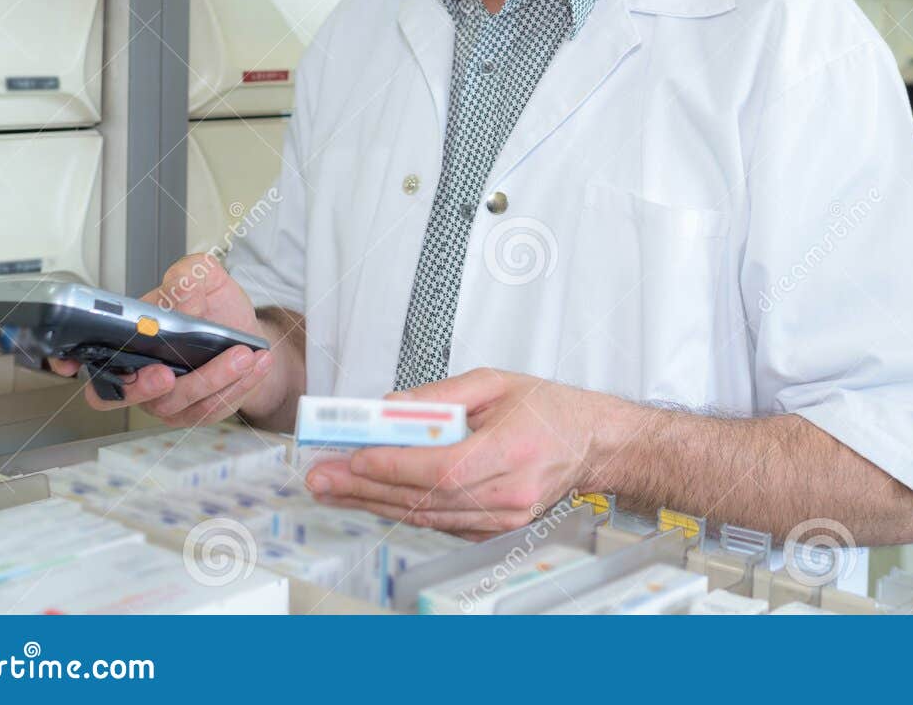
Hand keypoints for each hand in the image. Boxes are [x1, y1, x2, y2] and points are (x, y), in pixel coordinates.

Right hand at [48, 253, 281, 425]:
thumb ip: (190, 274)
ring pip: (176, 401)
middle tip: (167, 372)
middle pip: (119, 394)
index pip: (85, 353)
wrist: (248, 339)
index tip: (69, 362)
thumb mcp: (206, 280)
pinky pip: (210, 408)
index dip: (67, 361)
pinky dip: (237, 385)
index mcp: (127, 337)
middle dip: (141, 386)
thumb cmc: (215, 311)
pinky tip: (257, 363)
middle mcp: (137, 372)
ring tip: (242, 354)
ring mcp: (164, 398)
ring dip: (212, 378)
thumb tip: (181, 285)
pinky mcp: (195, 412)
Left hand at [304, 368, 611, 539]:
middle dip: (365, 487)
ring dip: (375, 502)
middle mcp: (508, 493)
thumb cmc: (549, 409)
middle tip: (322, 476)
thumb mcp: (495, 382)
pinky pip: (440, 522)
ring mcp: (503, 518)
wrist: (591, 443)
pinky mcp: (495, 529)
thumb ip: (440, 396)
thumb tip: (389, 408)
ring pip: (427, 515)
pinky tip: (373, 497)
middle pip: (425, 497)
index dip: (393, 466)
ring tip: (334, 487)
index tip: (354, 456)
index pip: (442, 467)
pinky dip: (404, 508)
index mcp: (513, 449)